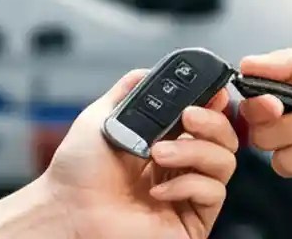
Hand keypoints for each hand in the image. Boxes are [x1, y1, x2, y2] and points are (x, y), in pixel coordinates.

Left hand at [41, 70, 238, 238]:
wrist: (67, 212)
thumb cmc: (76, 176)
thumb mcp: (100, 117)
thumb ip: (129, 92)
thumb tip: (150, 71)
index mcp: (162, 141)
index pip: (204, 118)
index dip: (214, 103)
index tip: (211, 91)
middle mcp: (178, 166)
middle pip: (224, 137)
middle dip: (211, 121)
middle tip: (188, 117)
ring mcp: (186, 193)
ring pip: (224, 161)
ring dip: (194, 150)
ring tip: (158, 153)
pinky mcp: (192, 220)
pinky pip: (213, 193)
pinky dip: (187, 184)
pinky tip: (157, 189)